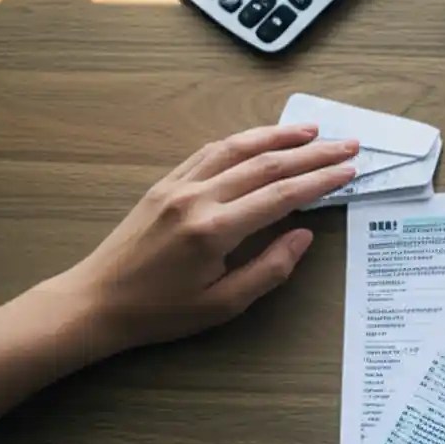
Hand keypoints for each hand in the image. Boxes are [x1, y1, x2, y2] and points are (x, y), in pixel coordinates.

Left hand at [52, 124, 358, 353]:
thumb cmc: (160, 312)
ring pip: (237, 148)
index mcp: (214, 230)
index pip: (281, 194)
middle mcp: (197, 197)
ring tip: (311, 131)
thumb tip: (304, 235)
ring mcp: (178, 185)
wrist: (96, 302)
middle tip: (346, 144)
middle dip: (312, 153)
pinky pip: (210, 152)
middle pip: (266, 164)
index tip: (348, 170)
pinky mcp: (164, 184)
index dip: (320, 180)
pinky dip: (242, 141)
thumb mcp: (222, 305)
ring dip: (278, 136)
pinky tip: (261, 139)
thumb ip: (269, 269)